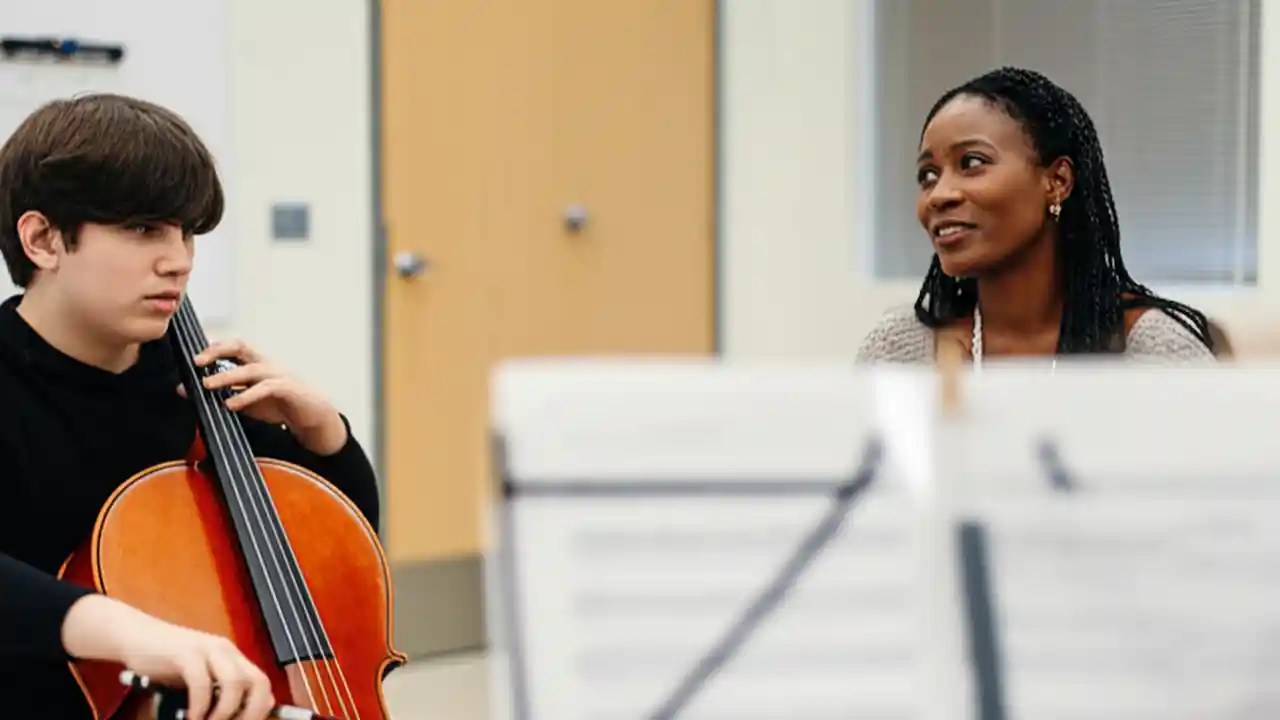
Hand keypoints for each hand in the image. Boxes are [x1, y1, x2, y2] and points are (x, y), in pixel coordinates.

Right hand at [62, 595, 273, 719]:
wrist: (135, 636)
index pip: (263, 685)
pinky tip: (191, 716)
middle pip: (259, 683)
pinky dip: (199, 706)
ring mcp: (207, 649)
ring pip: (235, 683)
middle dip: (250, 713)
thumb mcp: (198, 681)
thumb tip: (230, 717)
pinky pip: (201, 682)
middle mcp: (226, 651)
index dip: (260, 709)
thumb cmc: (165, 663)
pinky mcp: (185, 652)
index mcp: (233, 658)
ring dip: (224, 712)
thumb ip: (215, 695)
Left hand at [179, 338, 348, 455]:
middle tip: (198, 362)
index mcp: (258, 363)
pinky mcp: (288, 388)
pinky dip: (246, 396)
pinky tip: (231, 404)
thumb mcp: (247, 400)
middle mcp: (268, 364)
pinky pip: (265, 389)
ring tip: (208, 385)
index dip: (214, 348)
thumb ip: (223, 394)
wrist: (313, 416)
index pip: (234, 346)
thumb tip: (187, 392)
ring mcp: (279, 374)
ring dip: (227, 376)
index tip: (194, 358)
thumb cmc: (281, 405)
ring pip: (251, 369)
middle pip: (242, 346)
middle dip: (218, 351)